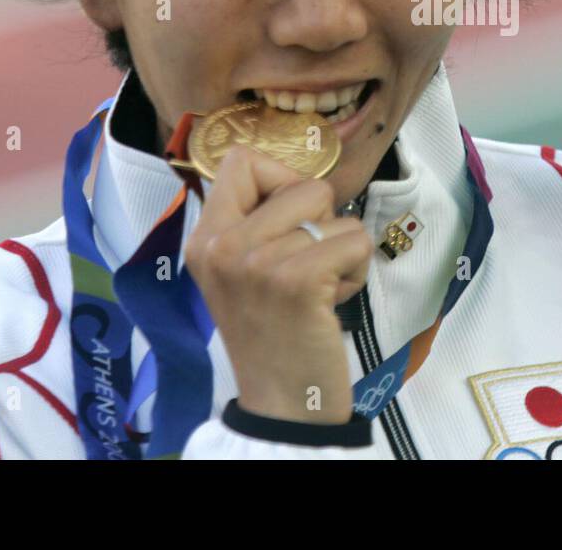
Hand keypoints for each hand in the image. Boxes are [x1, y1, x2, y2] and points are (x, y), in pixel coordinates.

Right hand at [185, 145, 372, 424]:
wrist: (282, 401)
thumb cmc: (274, 332)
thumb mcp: (240, 273)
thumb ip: (256, 224)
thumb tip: (303, 181)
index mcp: (205, 237)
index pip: (240, 160)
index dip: (281, 180)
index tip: (288, 220)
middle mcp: (221, 244)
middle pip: (304, 184)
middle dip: (322, 223)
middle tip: (304, 269)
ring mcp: (255, 261)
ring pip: (336, 214)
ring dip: (342, 251)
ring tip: (318, 289)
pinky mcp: (294, 280)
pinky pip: (355, 240)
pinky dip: (357, 270)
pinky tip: (332, 301)